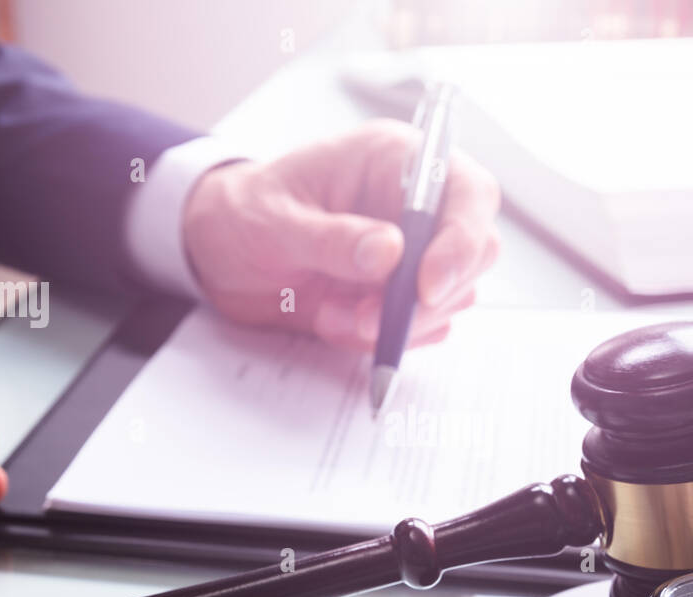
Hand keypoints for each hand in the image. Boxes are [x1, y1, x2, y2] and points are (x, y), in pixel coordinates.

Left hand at [182, 119, 500, 350]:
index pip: (467, 192)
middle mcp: (414, 205)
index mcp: (394, 161)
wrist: (218, 255)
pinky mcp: (400, 295)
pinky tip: (337, 322)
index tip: (424, 287)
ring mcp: (413, 253)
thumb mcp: (273, 221)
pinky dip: (383, 339)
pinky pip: (422, 329)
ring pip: (452, 298)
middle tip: (370, 319)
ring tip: (334, 317)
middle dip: (427, 297)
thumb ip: (331, 237)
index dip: (461, 240)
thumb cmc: (242, 216)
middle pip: (474, 251)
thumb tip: (390, 253)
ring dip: (397, 323)